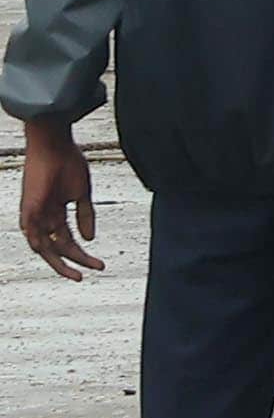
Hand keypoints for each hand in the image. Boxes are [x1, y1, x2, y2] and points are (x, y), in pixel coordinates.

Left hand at [18, 118, 97, 280]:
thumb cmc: (68, 162)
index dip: (82, 254)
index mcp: (55, 212)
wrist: (54, 144)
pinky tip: (57, 256)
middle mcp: (43, 217)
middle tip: (90, 272)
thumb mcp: (81, 193)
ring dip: (60, 262)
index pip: (68, 240)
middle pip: (57, 247)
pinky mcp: (29, 209)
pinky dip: (43, 247)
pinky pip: (31, 234)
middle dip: (74, 262)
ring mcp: (35, 214)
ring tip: (77, 273)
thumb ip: (85, 216)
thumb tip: (89, 238)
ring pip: (44, 247)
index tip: (99, 264)